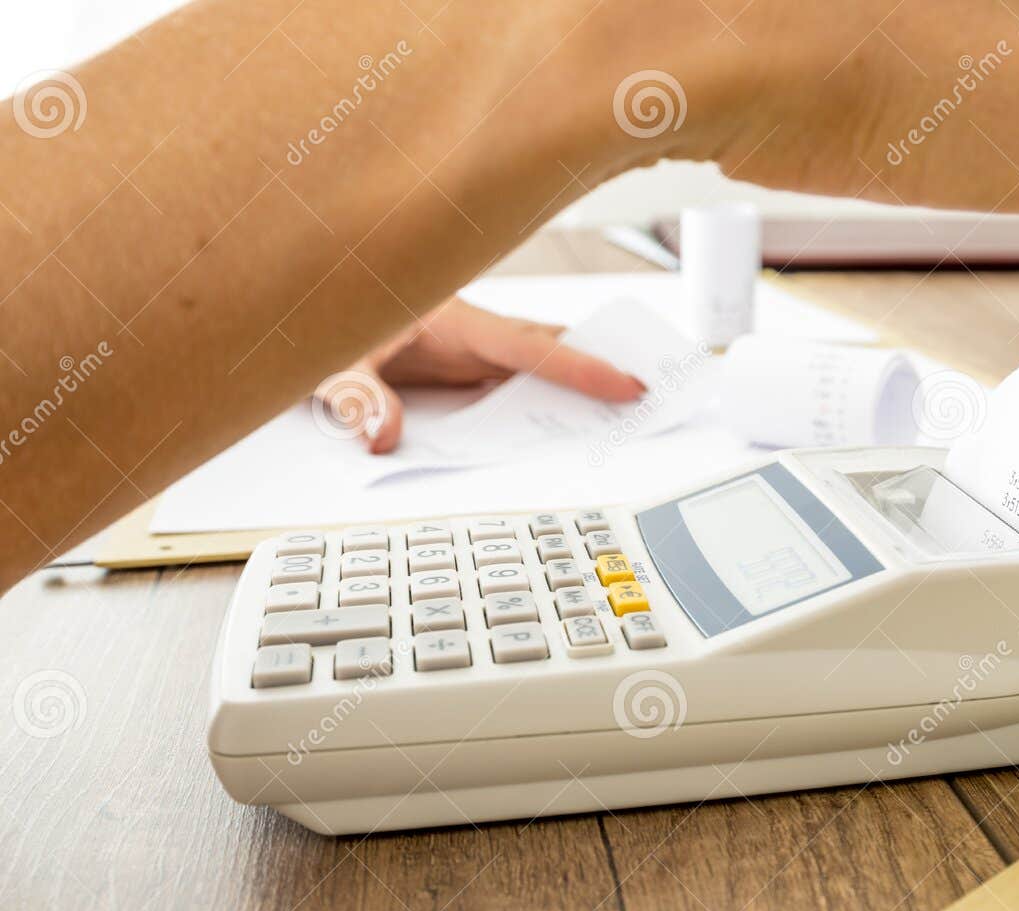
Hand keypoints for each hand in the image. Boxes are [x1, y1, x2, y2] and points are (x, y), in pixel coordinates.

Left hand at [314, 297, 642, 452]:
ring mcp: (467, 347)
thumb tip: (385, 434)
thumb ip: (354, 399)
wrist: (294, 300)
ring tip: (628, 398)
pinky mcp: (459, 362)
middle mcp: (468, 331)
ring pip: (537, 357)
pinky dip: (547, 387)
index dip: (582, 367)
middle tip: (655, 383)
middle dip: (600, 362)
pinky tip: (564, 412)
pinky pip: (514, 375)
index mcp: (450, 320)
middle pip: (549, 345)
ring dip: (576, 374)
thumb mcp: (326, 363)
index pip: (531, 347)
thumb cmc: (311, 316)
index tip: (628, 384)